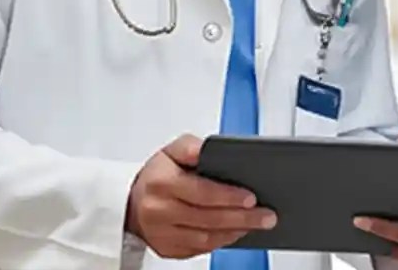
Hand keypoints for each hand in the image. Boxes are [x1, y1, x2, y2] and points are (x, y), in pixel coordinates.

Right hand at [126, 134, 276, 258]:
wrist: (131, 202)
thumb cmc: (158, 175)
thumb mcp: (171, 151)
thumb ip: (192, 147)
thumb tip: (210, 149)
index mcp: (161, 183)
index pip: (201, 192)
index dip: (228, 196)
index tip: (251, 198)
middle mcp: (159, 211)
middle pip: (208, 218)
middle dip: (241, 218)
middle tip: (266, 216)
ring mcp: (161, 234)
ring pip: (205, 238)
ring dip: (234, 232)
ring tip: (256, 224)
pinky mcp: (166, 249)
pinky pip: (199, 250)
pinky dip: (221, 242)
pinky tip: (236, 233)